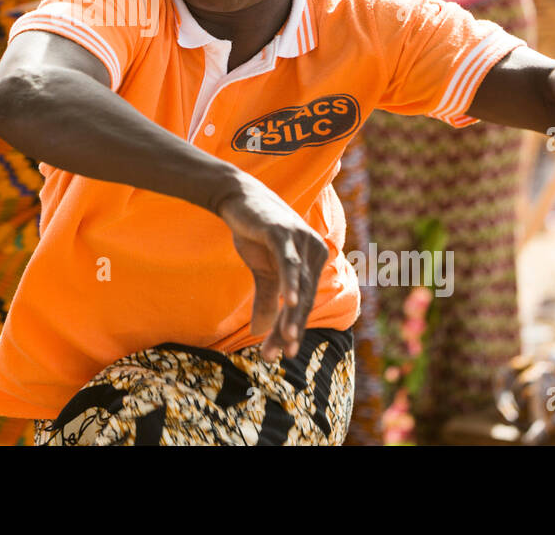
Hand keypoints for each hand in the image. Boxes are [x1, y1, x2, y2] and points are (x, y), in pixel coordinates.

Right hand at [214, 174, 328, 361]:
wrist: (238, 199)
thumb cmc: (255, 233)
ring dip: (293, 314)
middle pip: (304, 299)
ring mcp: (302, 240)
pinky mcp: (284, 232)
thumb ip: (267, 299)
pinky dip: (290, 284)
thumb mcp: (262, 271)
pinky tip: (290, 302)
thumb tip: (259, 332)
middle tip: (280, 354)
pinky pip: (289, 263)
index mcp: (314, 262)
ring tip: (287, 339)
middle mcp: (315, 251)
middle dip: (291, 328)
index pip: (304, 304)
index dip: (291, 329)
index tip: (277, 354)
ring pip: (299, 285)